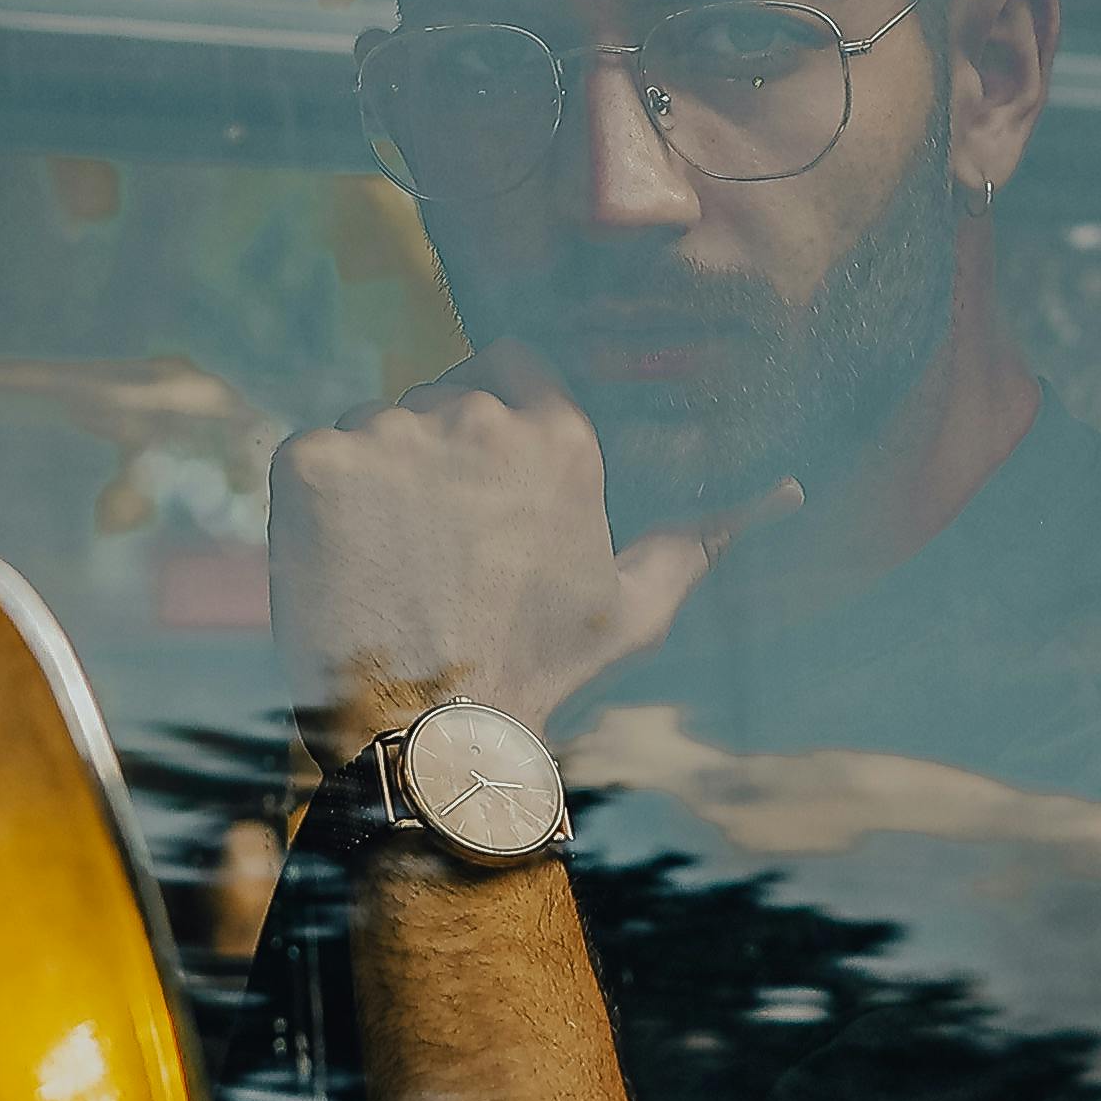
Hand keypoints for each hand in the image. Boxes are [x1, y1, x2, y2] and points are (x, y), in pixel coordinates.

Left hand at [266, 347, 789, 745]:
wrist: (430, 736)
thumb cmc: (539, 674)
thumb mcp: (637, 606)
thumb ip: (702, 536)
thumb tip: (789, 492)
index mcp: (559, 437)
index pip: (515, 364)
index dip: (493, 418)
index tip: (480, 479)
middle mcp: (478, 418)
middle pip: (441, 396)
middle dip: (434, 455)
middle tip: (433, 547)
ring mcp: (390, 434)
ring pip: (375, 426)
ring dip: (375, 479)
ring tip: (391, 568)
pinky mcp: (315, 462)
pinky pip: (311, 455)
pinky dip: (316, 504)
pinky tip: (342, 566)